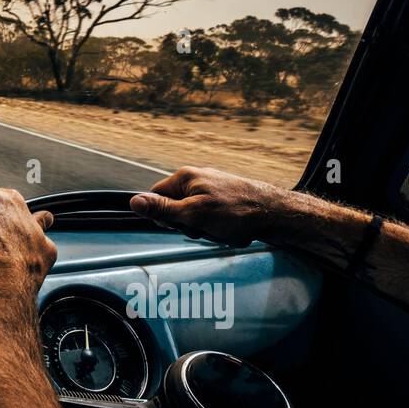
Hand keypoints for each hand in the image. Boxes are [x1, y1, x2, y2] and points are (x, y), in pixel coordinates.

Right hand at [129, 166, 283, 246]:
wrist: (276, 214)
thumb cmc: (237, 212)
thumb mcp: (193, 214)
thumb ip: (162, 209)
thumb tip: (133, 202)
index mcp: (185, 177)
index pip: (156, 197)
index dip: (164, 216)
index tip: (182, 224)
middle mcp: (198, 178)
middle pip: (176, 208)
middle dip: (189, 225)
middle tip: (206, 228)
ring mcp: (213, 188)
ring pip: (195, 216)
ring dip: (206, 229)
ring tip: (223, 230)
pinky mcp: (227, 199)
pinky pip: (212, 217)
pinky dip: (220, 228)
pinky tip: (232, 230)